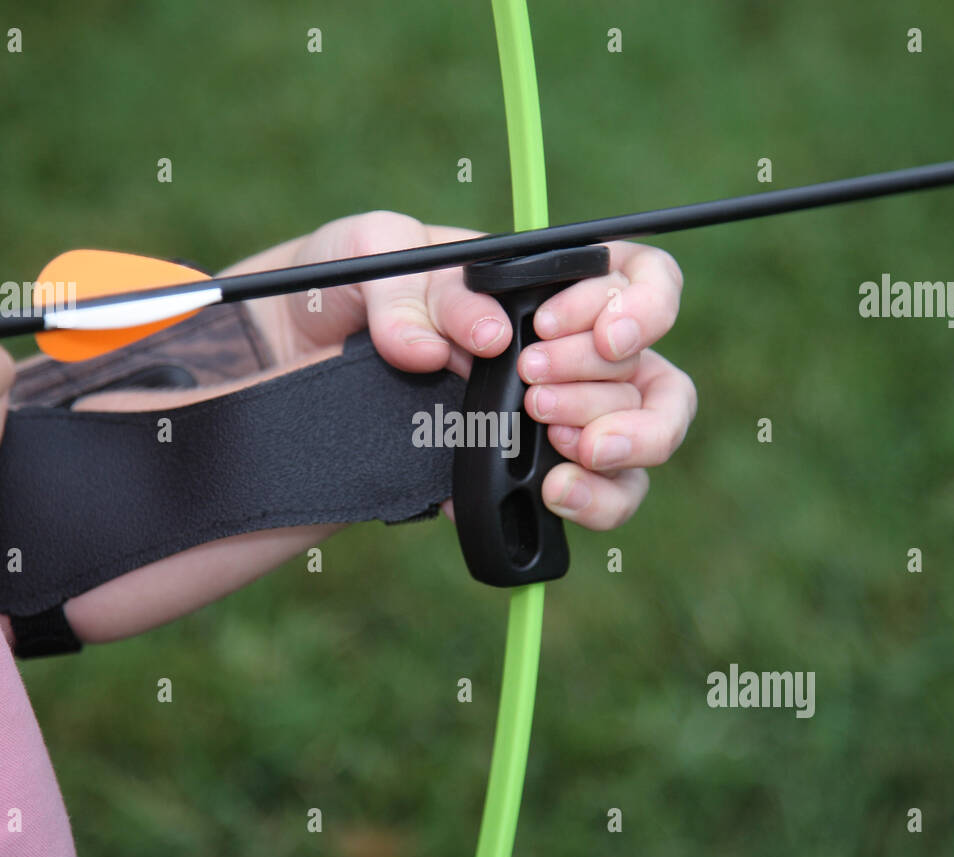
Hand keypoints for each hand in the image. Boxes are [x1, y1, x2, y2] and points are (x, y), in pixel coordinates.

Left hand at [227, 210, 696, 530]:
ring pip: (646, 438)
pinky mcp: (536, 477)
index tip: (555, 330)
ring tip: (555, 447)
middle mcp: (568, 352)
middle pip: (655, 370)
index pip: (642, 280)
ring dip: (619, 444)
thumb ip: (405, 287)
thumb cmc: (345, 290)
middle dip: (601, 385)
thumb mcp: (363, 256)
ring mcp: (559, 419)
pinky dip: (594, 501)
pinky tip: (551, 495)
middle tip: (532, 393)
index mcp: (548, 282)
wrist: (298, 366)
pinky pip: (605, 497)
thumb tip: (455, 347)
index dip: (631, 307)